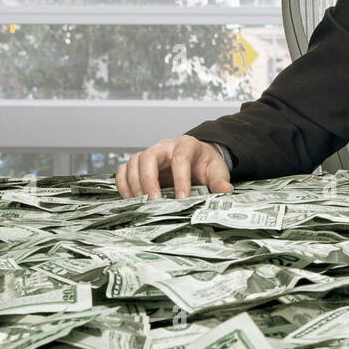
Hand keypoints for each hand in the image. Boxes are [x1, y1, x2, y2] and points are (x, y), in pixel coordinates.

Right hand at [115, 135, 233, 199]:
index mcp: (187, 145)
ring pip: (134, 162)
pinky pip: (124, 169)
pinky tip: (130, 198)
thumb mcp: (218, 171)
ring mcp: (150, 154)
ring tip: (141, 203)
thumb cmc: (206, 164)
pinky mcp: (139, 164)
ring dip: (134, 184)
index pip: (181, 158)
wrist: (198, 159)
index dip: (180, 179)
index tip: (182, 198)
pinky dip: (123, 184)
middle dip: (149, 180)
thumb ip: (220, 180)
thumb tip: (225, 191)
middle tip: (154, 201)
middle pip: (149, 156)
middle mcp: (165, 147)